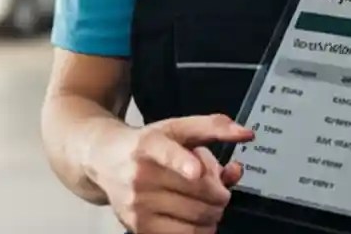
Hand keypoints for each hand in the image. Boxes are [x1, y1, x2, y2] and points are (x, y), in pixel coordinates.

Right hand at [92, 114, 253, 233]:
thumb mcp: (176, 128)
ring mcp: (138, 204)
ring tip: (206, 202)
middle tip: (218, 188)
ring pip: (197, 217)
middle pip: (200, 192)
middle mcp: (140, 175)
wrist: (105, 161)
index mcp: (151, 144)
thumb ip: (213, 127)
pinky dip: (201, 231)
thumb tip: (246, 134)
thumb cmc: (147, 144)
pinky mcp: (138, 227)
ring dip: (214, 213)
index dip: (183, 162)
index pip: (167, 153)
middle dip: (221, 192)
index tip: (196, 171)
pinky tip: (198, 219)